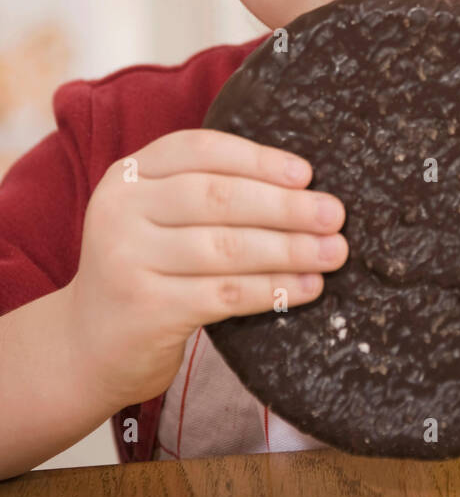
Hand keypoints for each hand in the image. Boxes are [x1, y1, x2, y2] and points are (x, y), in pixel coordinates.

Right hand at [67, 129, 346, 410]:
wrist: (87, 346)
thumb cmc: (145, 271)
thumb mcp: (157, 218)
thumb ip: (206, 192)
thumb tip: (303, 186)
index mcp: (129, 175)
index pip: (200, 150)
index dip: (258, 159)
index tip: (306, 174)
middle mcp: (121, 210)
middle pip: (219, 197)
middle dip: (286, 206)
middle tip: (335, 215)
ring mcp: (129, 260)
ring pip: (227, 247)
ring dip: (290, 249)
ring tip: (334, 252)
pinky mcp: (146, 309)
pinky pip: (225, 294)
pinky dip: (273, 289)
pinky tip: (308, 287)